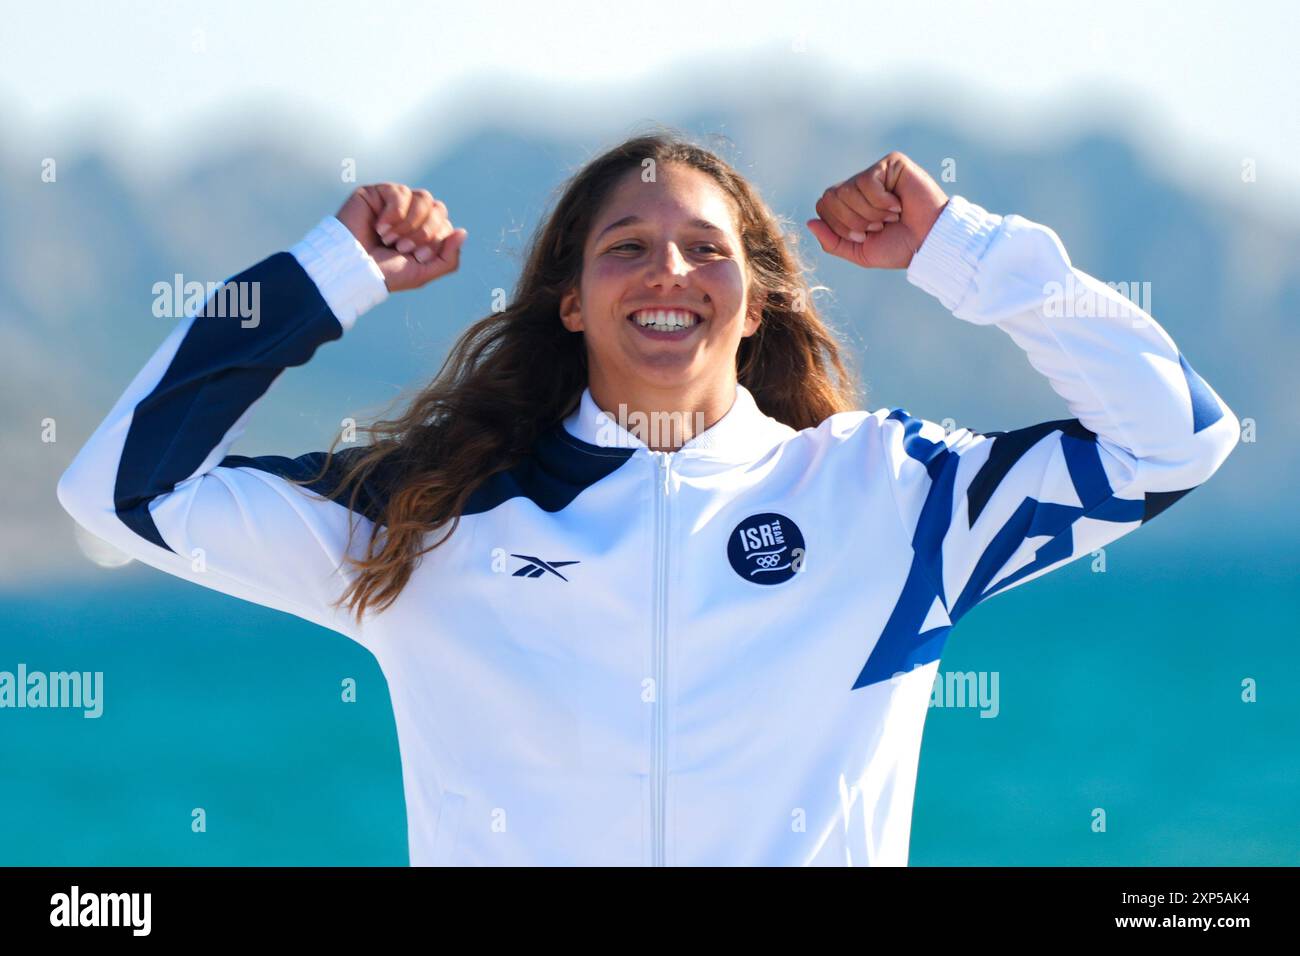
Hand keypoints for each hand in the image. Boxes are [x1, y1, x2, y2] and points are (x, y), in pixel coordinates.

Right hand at [335, 183, 467, 291]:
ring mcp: (397, 202)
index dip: (435, 241)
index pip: (446, 225)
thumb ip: (449, 257)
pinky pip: (400, 192)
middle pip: (438, 208)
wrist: (353, 269)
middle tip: (403, 248)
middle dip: (424, 232)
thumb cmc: (385, 273)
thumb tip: (463, 232)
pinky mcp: (379, 193)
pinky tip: (380, 228)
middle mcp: (414, 214)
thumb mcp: (423, 272)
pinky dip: (394, 214)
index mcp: (426, 232)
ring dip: (409, 224)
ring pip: (424, 198)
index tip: (416, 256)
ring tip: (390, 239)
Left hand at [806, 152, 947, 269]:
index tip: (864, 236)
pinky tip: (899, 204)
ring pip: (848, 190)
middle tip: (879, 226)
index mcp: (849, 204)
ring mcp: (875, 172)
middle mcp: (859, 185)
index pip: (822, 206)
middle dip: (853, 221)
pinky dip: (882, 201)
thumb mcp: (860, 251)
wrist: (929, 243)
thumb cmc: (899, 247)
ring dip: (870, 212)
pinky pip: (869, 181)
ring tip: (891, 216)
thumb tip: (808, 222)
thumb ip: (832, 241)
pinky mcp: (891, 163)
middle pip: (831, 197)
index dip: (839, 226)